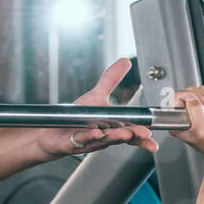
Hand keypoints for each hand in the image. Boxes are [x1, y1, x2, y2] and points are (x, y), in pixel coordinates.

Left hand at [43, 58, 157, 157]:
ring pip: (103, 140)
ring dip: (115, 137)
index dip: (142, 136)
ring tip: (125, 134)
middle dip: (133, 136)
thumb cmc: (75, 118)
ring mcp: (88, 141)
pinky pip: (81, 140)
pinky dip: (88, 136)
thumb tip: (125, 61)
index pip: (131, 133)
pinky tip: (96, 132)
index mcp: (112, 127)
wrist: (52, 133)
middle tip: (145, 134)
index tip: (152, 134)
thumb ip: (111, 80)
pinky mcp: (71, 142)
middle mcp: (103, 136)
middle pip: (121, 138)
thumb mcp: (96, 96)